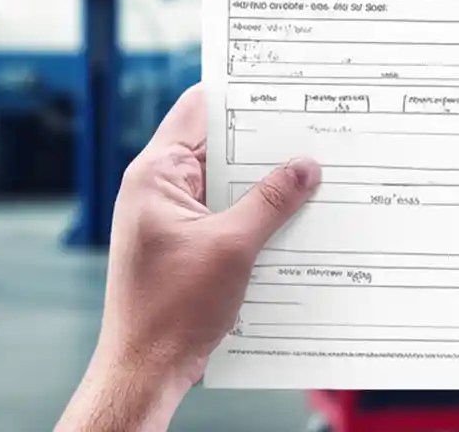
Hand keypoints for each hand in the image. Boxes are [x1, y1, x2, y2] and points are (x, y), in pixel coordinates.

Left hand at [57, 85, 321, 431]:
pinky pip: (225, 214)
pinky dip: (255, 214)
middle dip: (264, 144)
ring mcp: (171, 217)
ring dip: (263, 184)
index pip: (198, 109)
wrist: (146, 369)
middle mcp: (159, 188)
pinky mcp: (184, 244)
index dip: (239, 95)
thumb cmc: (170, 311)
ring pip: (225, 184)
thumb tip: (306, 167)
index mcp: (157, 174)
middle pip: (218, 146)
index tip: (281, 88)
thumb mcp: (232, 247)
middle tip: (312, 134)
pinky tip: (291, 220)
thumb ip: (271, 202)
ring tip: (311, 177)